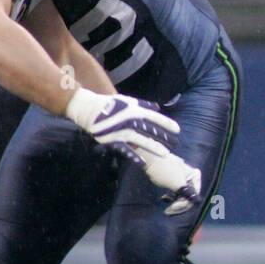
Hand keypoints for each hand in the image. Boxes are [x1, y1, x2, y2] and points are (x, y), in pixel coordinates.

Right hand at [64, 89, 200, 206]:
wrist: (87, 108)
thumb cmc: (109, 104)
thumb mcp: (127, 100)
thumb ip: (143, 105)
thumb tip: (157, 108)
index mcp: (134, 110)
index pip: (154, 118)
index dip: (166, 124)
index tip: (177, 129)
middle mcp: (129, 120)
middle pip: (150, 130)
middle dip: (163, 137)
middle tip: (176, 143)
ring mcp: (120, 131)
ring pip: (140, 140)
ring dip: (153, 147)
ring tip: (165, 154)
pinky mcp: (111, 140)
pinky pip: (124, 149)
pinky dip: (133, 156)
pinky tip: (143, 162)